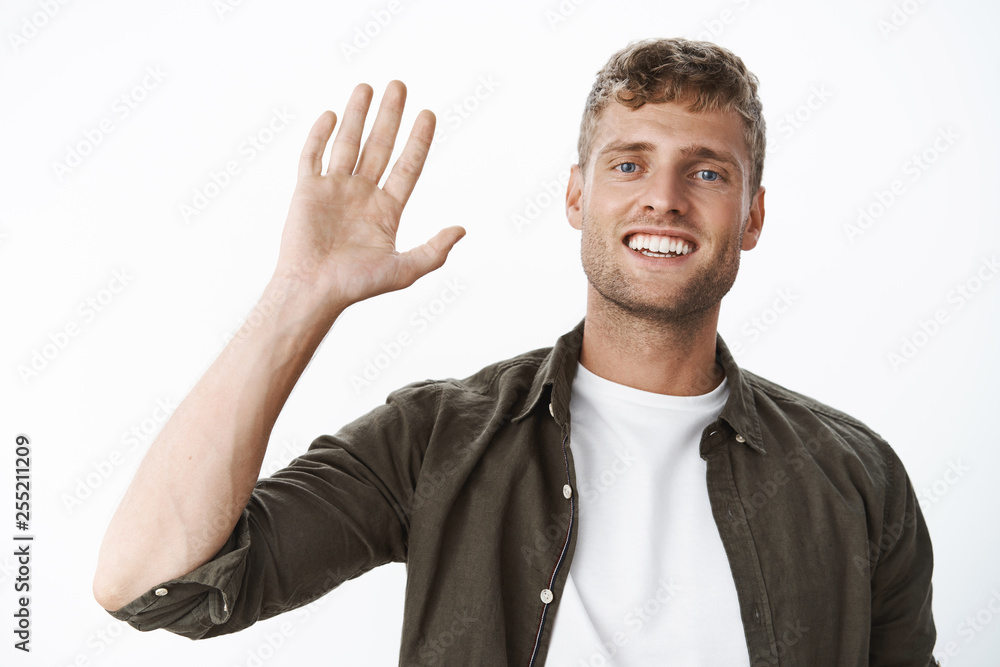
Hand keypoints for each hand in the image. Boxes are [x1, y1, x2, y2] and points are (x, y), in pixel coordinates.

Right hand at [274, 80, 464, 312]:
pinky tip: (332, 115)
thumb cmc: (356, 286)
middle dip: (390, 116)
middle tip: (399, 85)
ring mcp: (334, 189)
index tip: (429, 114)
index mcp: (386, 210)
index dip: (419, 140)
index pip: (407, 166)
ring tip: (367, 86)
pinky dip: (320, 135)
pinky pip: (313, 156)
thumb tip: (462, 230)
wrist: (313, 292)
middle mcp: (362, 194)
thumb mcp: (405, 271)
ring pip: (348, 143)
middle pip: (379, 146)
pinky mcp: (307, 190)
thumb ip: (434, 251)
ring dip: (357, 115)